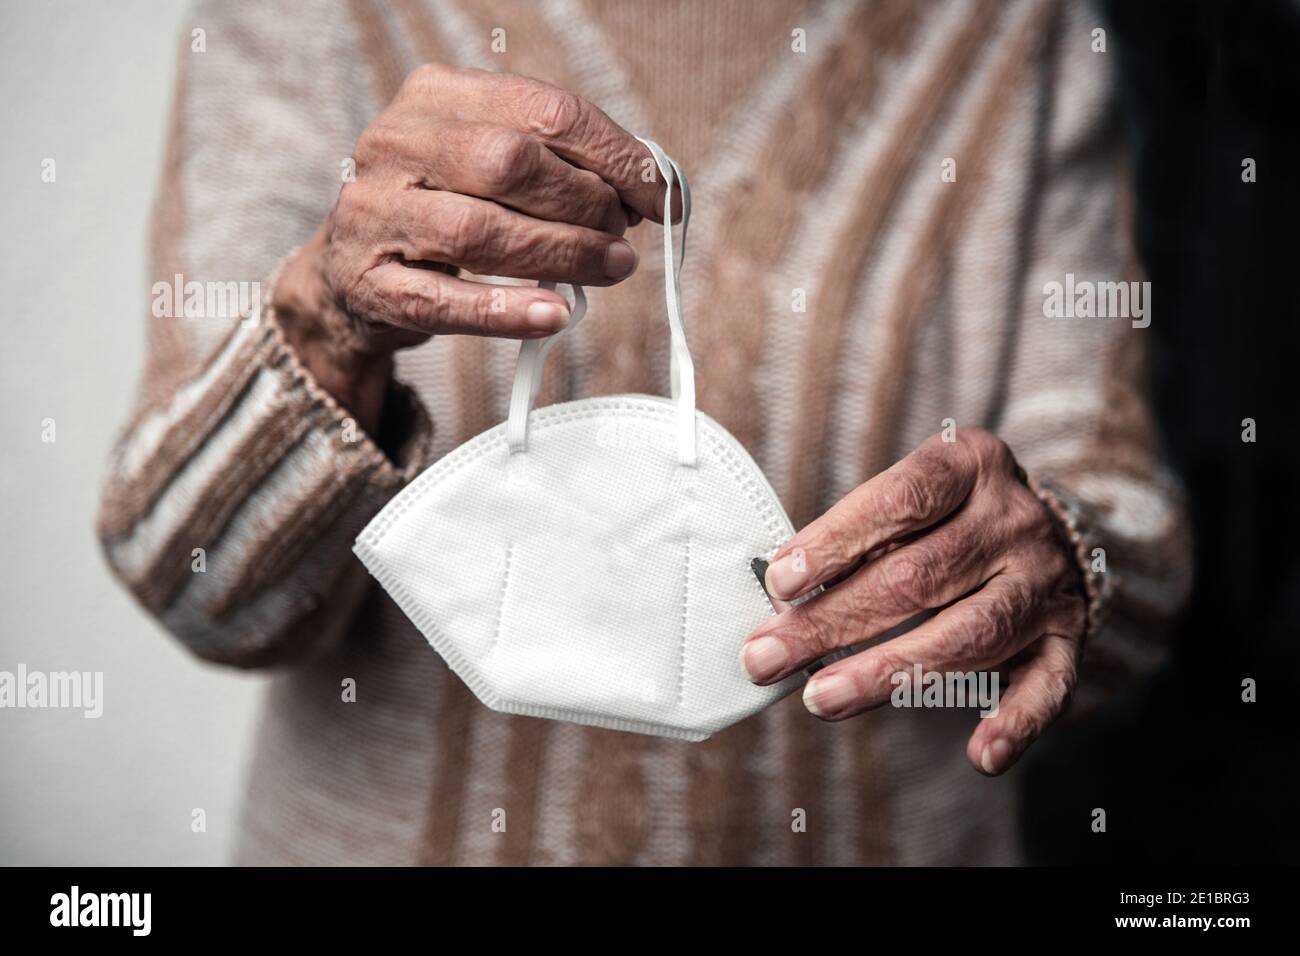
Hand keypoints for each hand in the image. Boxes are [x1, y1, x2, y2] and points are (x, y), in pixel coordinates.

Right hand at [273, 63, 672, 430]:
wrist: (351, 269)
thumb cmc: (444, 207)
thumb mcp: (490, 164)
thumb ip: (559, 164)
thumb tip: (650, 189)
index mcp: (437, 95)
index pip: (542, 109)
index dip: (614, 154)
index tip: (660, 194)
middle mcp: (396, 143)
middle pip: (509, 163)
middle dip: (585, 202)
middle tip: (621, 235)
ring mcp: (374, 213)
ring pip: (479, 232)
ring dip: (561, 254)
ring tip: (610, 268)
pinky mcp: (369, 282)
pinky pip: (445, 302)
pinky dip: (507, 311)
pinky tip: (555, 315)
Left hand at [741, 427, 1086, 775]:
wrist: (1051, 530)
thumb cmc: (946, 516)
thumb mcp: (909, 499)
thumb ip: (857, 537)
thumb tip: (783, 595)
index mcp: (970, 464)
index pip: (900, 500)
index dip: (836, 542)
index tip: (780, 584)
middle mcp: (1014, 519)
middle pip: (920, 576)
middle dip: (834, 622)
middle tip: (768, 658)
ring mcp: (1046, 580)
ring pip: (970, 633)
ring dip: (890, 672)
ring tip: (824, 700)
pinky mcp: (1067, 636)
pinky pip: (1048, 685)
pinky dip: (1016, 722)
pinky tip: (982, 755)